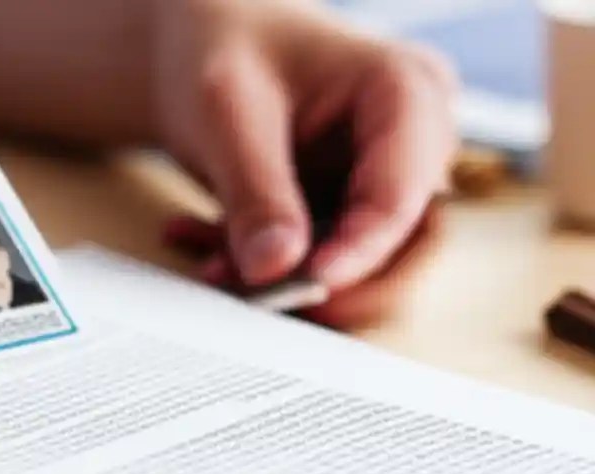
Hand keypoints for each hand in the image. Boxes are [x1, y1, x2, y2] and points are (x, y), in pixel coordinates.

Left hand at [154, 0, 457, 291]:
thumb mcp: (227, 114)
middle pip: (404, 245)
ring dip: (280, 278)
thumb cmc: (224, 47)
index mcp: (404, 93)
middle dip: (326, 282)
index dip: (360, 251)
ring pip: (357, 264)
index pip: (402, 195)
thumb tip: (273, 268)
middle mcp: (410, 143)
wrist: (201, 41)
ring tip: (210, 261)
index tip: (308, 283)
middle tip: (257, 295)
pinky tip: (203, 242)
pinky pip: (317, 259)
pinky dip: (259, 264)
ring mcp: (381, 179)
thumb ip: (253, 190)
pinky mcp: (345, 209)